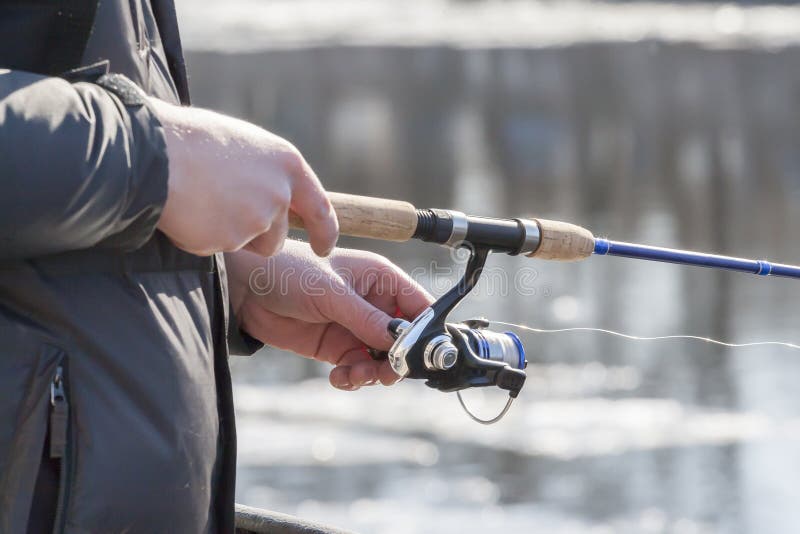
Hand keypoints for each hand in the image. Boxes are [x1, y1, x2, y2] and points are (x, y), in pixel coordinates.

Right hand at [148, 98, 337, 256]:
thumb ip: (263, 174)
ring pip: (248, 246)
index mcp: (287, 165)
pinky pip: (217, 248)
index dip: (325, 232)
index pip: (320, 207)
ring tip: (202, 204)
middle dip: (256, 236)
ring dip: (230, 237)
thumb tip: (268, 195)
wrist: (153, 151)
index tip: (324, 247)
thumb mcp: (241, 146)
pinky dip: (202, 236)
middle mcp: (279, 194)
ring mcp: (256, 219)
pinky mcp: (230, 240)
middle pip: (277, 236)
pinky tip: (187, 211)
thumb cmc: (190, 140)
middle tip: (222, 211)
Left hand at [226, 241, 433, 389]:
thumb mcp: (332, 293)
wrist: (244, 288)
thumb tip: (400, 340)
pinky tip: (339, 377)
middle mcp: (374, 303)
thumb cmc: (289, 271)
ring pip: (382, 359)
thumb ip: (367, 319)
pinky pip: (358, 369)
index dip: (425, 330)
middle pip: (404, 339)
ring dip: (373, 372)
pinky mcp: (336, 347)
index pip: (419, 306)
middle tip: (384, 373)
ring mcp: (356, 327)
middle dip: (397, 360)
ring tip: (354, 374)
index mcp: (382, 278)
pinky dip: (354, 378)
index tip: (421, 355)